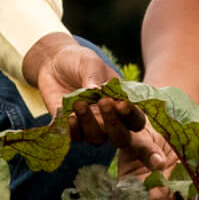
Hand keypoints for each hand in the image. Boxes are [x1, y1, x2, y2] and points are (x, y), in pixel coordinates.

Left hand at [24, 34, 179, 177]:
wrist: (52, 63)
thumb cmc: (78, 61)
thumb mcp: (88, 62)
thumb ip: (93, 77)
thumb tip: (97, 92)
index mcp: (124, 104)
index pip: (139, 121)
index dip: (143, 130)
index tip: (146, 137)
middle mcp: (111, 120)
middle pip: (122, 137)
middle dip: (116, 126)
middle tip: (104, 106)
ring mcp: (92, 127)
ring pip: (98, 139)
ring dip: (89, 123)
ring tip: (76, 103)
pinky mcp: (71, 130)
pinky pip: (75, 138)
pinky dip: (71, 128)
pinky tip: (66, 114)